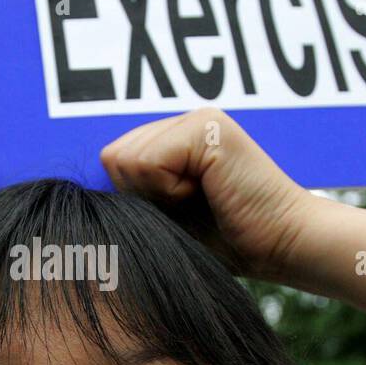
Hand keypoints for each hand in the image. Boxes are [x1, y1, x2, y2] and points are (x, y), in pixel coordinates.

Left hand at [100, 107, 314, 280]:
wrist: (283, 246)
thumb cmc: (227, 242)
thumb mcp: (166, 215)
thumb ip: (134, 193)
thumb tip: (83, 191)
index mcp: (175, 137)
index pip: (114, 161)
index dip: (135, 197)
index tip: (177, 212)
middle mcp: (185, 120)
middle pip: (113, 158)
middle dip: (144, 196)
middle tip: (192, 205)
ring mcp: (197, 118)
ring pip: (126, 160)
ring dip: (158, 194)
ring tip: (202, 198)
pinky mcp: (207, 127)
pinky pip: (148, 162)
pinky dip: (170, 191)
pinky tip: (208, 193)